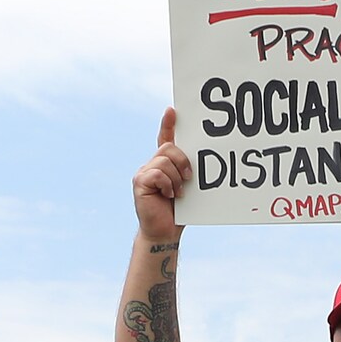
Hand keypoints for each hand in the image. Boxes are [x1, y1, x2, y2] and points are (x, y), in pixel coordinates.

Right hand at [132, 109, 192, 241]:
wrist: (165, 231)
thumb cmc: (179, 211)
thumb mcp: (187, 187)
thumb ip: (188, 171)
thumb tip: (201, 157)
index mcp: (164, 164)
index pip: (165, 138)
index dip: (168, 124)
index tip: (173, 110)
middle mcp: (152, 165)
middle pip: (168, 147)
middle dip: (182, 161)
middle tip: (188, 179)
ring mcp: (144, 173)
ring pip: (164, 161)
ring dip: (176, 178)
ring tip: (178, 193)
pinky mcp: (139, 182)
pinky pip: (157, 173)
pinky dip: (167, 184)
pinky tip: (168, 195)